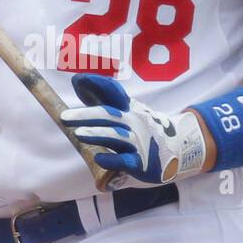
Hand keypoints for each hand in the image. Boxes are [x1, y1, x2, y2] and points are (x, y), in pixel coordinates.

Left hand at [60, 73, 206, 186]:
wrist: (177, 149)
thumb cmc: (141, 128)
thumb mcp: (125, 110)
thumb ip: (102, 96)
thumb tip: (76, 79)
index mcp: (127, 108)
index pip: (113, 92)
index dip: (97, 84)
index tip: (78, 80)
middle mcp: (132, 122)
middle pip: (109, 115)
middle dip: (87, 115)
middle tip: (65, 117)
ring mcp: (137, 142)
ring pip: (116, 136)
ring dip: (98, 133)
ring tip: (78, 134)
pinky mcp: (140, 163)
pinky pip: (125, 161)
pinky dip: (112, 159)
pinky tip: (98, 156)